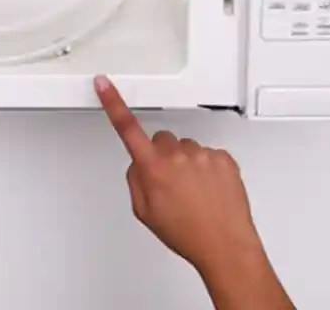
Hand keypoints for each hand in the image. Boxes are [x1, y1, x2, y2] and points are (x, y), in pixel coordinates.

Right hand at [94, 75, 291, 309]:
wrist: (225, 245)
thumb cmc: (187, 234)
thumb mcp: (146, 213)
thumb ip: (135, 181)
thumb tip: (137, 164)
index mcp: (154, 168)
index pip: (127, 128)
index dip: (113, 103)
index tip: (104, 84)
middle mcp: (178, 156)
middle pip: (162, 140)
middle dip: (162, 155)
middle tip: (169, 184)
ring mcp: (203, 155)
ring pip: (186, 148)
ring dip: (186, 164)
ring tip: (193, 193)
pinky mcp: (224, 157)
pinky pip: (208, 155)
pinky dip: (207, 169)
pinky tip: (208, 191)